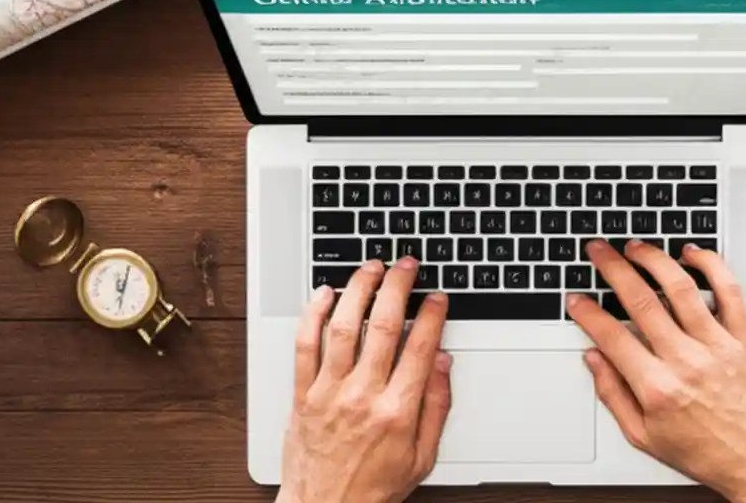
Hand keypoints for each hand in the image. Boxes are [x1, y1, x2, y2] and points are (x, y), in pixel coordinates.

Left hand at [277, 258, 451, 502]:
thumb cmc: (373, 489)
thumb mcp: (422, 457)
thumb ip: (436, 407)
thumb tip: (442, 363)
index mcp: (397, 412)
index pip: (420, 347)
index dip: (433, 315)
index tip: (438, 297)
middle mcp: (362, 396)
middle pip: (384, 326)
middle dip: (399, 287)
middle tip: (407, 266)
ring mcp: (329, 393)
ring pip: (343, 327)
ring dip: (358, 290)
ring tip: (371, 268)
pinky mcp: (303, 395)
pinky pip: (305, 346)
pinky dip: (313, 315)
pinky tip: (324, 294)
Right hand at [568, 240, 745, 502]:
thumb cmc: (704, 452)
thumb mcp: (643, 436)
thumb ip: (613, 395)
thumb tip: (594, 359)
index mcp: (657, 388)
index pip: (612, 336)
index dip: (587, 313)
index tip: (576, 299)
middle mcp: (686, 362)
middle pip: (640, 301)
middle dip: (612, 269)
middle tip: (598, 251)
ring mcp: (718, 346)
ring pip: (681, 288)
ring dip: (654, 259)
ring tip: (636, 247)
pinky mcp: (744, 340)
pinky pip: (729, 292)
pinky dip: (711, 266)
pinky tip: (692, 254)